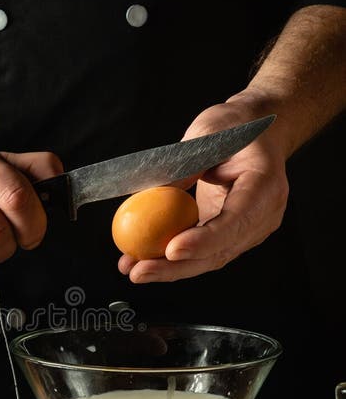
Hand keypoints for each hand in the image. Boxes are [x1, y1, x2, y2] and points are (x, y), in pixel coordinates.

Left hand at [118, 98, 289, 282]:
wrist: (255, 135)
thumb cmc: (233, 127)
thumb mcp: (206, 135)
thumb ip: (183, 168)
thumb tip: (147, 197)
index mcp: (265, 185)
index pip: (236, 221)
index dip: (204, 240)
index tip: (172, 250)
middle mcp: (263, 215)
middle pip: (220, 251)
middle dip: (176, 267)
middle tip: (140, 271)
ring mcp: (249, 230)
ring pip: (209, 259)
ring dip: (168, 269)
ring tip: (133, 269)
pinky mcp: (232, 237)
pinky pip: (202, 253)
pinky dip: (172, 260)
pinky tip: (142, 261)